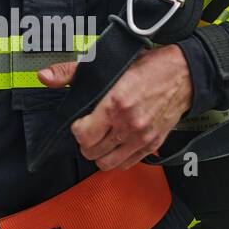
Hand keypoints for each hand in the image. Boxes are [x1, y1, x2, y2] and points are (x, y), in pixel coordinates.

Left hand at [38, 44, 192, 169]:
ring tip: (103, 138)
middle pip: (91, 152)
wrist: (184, 74)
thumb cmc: (148, 66)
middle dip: (86, 141)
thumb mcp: (108, 63)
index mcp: (116, 103)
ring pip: (107, 164)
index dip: (77, 128)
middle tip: (91, 129)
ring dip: (100, 153)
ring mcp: (142, 137)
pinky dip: (118, 158)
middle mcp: (129, 124)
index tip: (82, 120)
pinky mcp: (153, 144)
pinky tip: (118, 143)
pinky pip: (127, 165)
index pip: (82, 135)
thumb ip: (72, 72)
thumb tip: (44, 76)